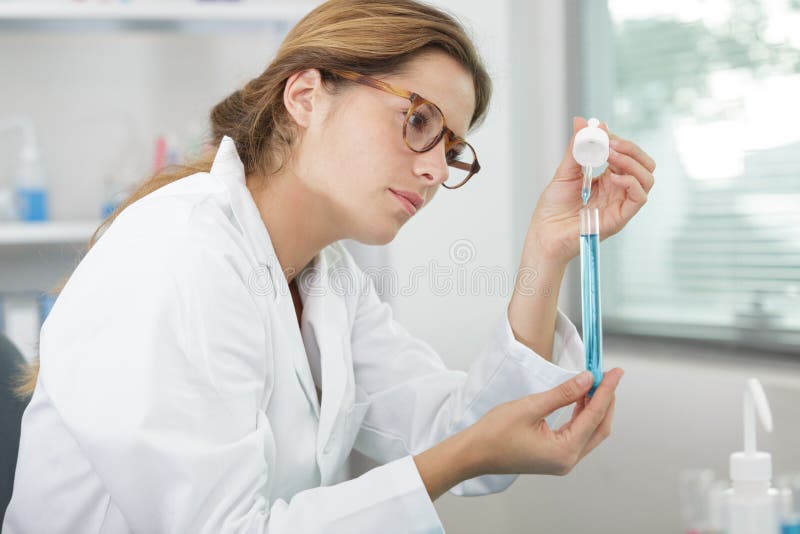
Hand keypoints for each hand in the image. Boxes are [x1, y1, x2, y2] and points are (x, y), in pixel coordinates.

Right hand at [467, 368, 622, 475]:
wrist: (474, 453)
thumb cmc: (494, 434)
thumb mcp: (530, 407)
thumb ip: (562, 394)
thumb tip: (587, 380)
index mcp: (564, 451)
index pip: (594, 415)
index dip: (606, 391)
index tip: (615, 373)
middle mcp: (567, 460)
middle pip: (599, 427)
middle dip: (606, 400)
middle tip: (608, 376)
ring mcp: (562, 461)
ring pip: (590, 432)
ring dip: (595, 408)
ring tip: (595, 383)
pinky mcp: (555, 456)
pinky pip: (578, 435)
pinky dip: (582, 416)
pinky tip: (580, 399)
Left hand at [526, 117, 655, 264]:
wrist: (544, 233)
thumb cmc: (553, 207)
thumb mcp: (565, 171)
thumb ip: (576, 147)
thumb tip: (581, 120)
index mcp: (608, 179)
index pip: (627, 155)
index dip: (618, 140)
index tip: (602, 132)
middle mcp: (618, 190)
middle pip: (644, 164)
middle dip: (631, 148)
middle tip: (610, 143)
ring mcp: (621, 204)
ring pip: (646, 178)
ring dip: (632, 162)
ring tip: (610, 156)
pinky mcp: (620, 218)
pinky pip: (640, 197)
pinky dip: (631, 182)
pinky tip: (613, 176)